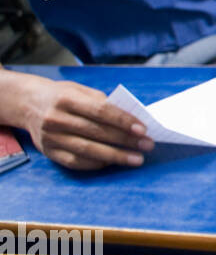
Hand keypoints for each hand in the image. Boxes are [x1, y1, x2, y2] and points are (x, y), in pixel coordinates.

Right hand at [17, 74, 152, 169]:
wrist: (28, 104)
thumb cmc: (63, 97)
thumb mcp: (80, 91)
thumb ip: (103, 103)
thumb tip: (131, 120)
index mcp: (66, 99)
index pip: (100, 111)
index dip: (123, 121)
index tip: (143, 129)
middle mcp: (56, 119)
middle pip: (97, 132)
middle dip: (126, 140)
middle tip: (147, 145)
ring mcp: (51, 138)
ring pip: (88, 150)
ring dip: (116, 156)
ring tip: (137, 159)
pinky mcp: (49, 152)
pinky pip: (76, 162)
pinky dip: (97, 164)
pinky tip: (113, 163)